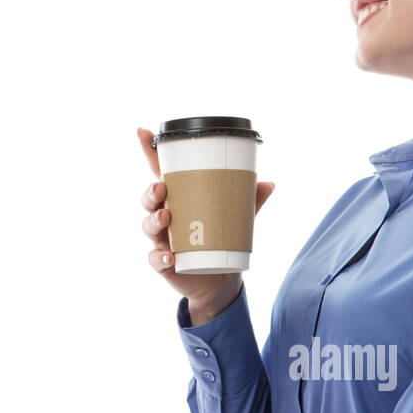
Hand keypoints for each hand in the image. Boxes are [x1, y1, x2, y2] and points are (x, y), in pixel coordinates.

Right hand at [136, 126, 274, 325]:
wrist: (218, 280)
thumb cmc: (220, 239)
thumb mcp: (236, 217)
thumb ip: (250, 200)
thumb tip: (269, 183)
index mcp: (179, 198)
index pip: (160, 172)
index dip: (149, 152)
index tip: (142, 131)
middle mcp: (165, 216)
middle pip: (149, 198)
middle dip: (150, 191)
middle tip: (160, 188)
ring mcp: (161, 240)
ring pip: (148, 226)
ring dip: (152, 220)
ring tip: (164, 217)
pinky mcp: (163, 263)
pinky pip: (155, 259)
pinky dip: (160, 258)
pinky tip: (169, 257)